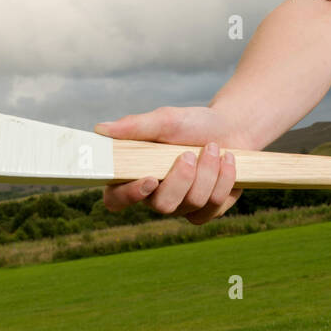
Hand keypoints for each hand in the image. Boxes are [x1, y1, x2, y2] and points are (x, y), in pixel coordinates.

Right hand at [95, 106, 242, 224]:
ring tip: (214, 147)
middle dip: (182, 178)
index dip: (129, 196)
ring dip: (208, 171)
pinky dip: (225, 179)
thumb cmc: (191, 124)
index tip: (150, 179)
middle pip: (162, 206)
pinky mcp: (207, 211)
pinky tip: (227, 160)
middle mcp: (155, 196)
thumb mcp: (166, 119)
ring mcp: (182, 207)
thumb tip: (101, 129)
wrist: (230, 129)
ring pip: (193, 203)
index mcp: (135, 175)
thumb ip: (135, 126)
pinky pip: (214, 207)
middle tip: (190, 154)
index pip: (116, 200)